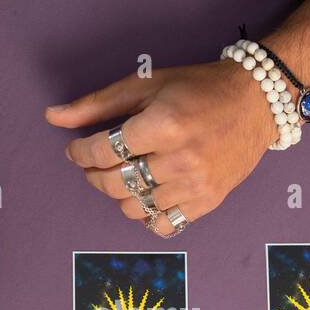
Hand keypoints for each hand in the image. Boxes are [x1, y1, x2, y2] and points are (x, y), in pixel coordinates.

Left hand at [46, 59, 272, 234]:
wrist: (257, 102)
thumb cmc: (199, 88)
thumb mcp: (147, 85)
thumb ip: (97, 104)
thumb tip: (52, 117)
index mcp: (163, 125)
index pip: (103, 150)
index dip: (80, 152)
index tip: (76, 149)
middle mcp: (179, 159)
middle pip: (114, 182)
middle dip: (93, 174)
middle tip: (94, 164)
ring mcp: (195, 185)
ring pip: (133, 206)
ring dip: (118, 194)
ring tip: (123, 176)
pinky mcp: (208, 202)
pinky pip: (162, 224)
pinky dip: (147, 214)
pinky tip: (146, 195)